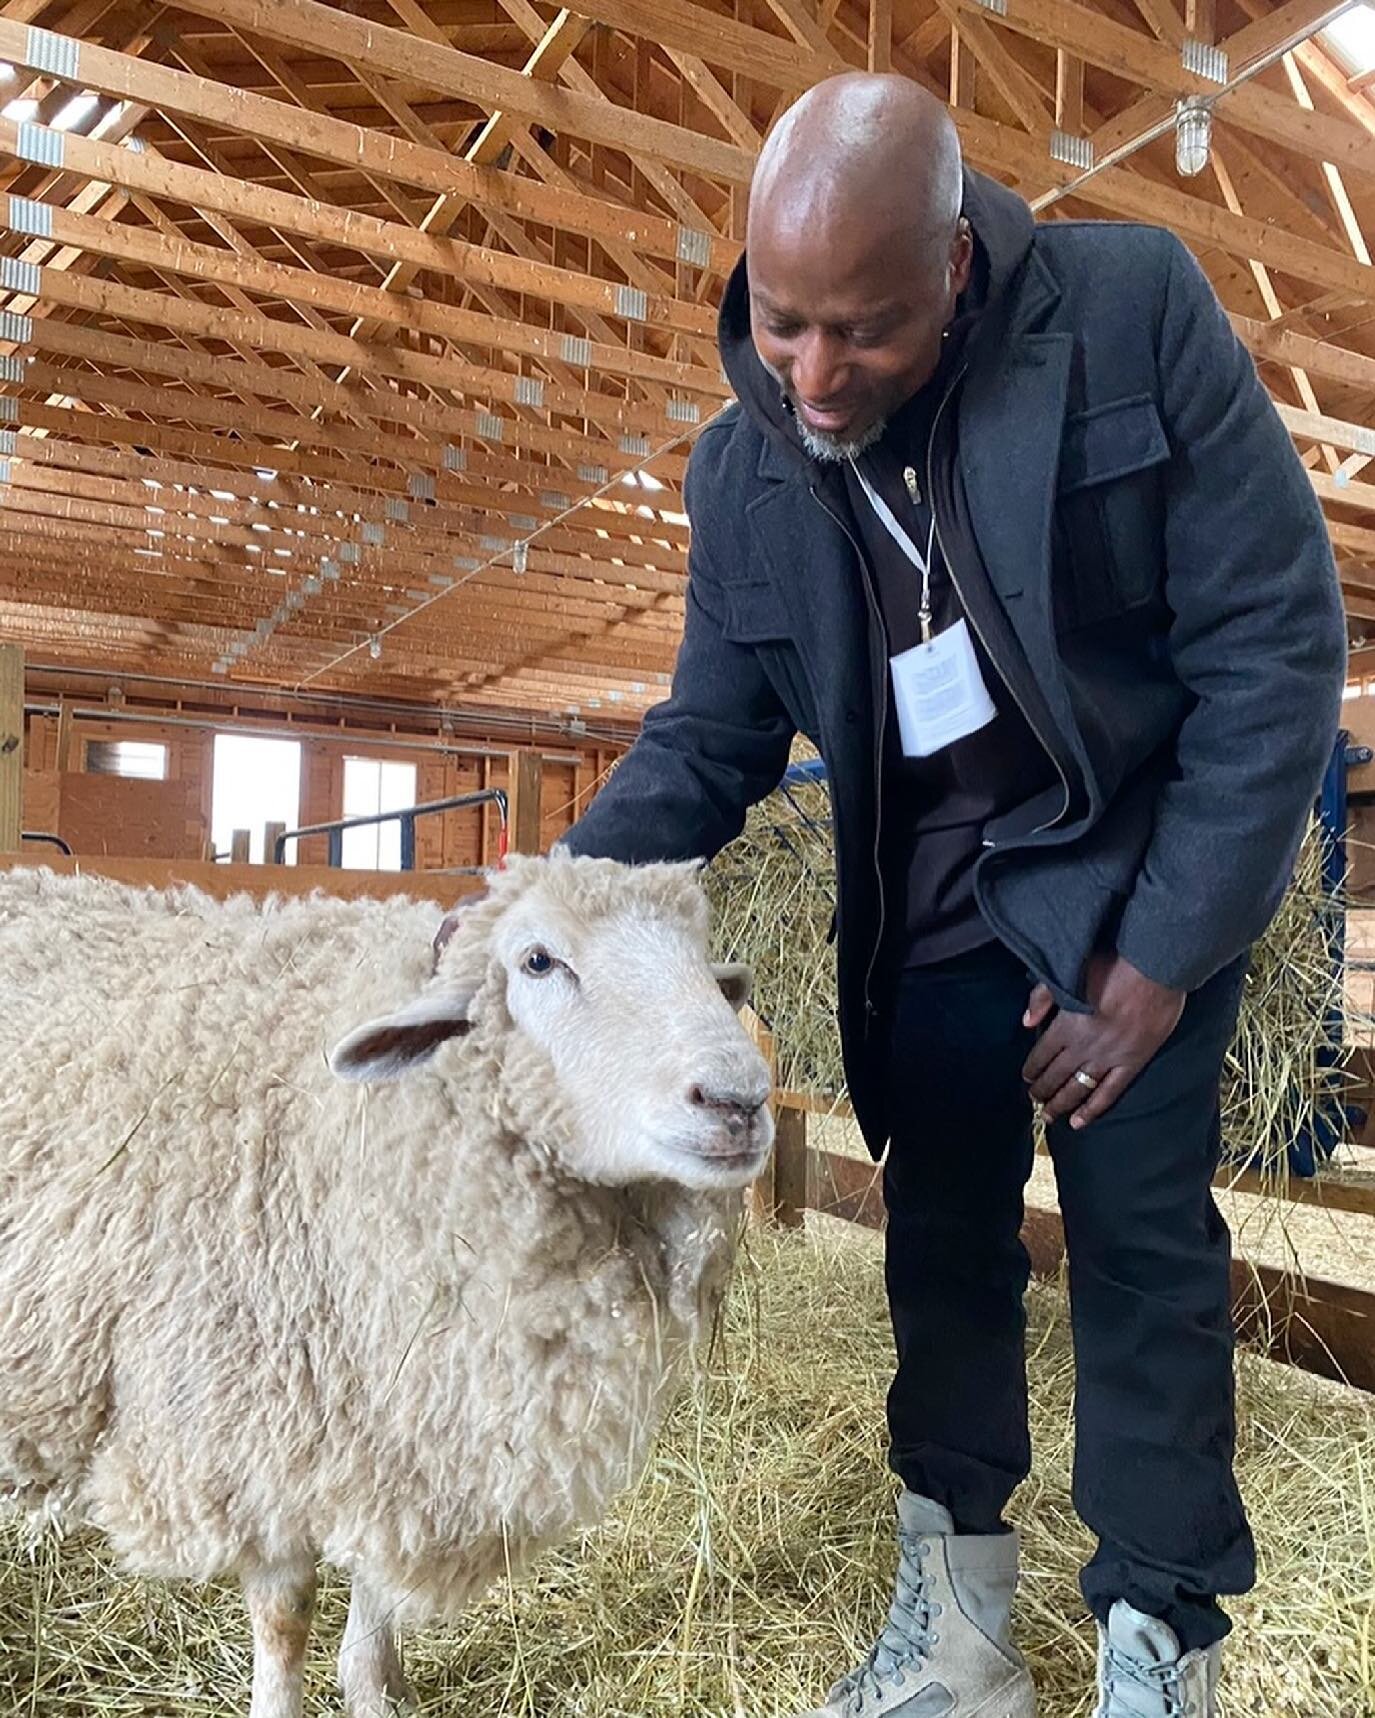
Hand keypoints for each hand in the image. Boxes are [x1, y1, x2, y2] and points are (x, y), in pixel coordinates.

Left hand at [1021, 952, 1184, 1129]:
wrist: (1156, 969)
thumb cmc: (1114, 964)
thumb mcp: (1072, 973)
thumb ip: (1043, 997)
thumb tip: (1026, 1022)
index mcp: (1067, 1025)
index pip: (1041, 1055)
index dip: (1031, 1069)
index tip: (1027, 1078)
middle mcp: (1084, 1047)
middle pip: (1056, 1075)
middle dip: (1042, 1091)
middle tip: (1034, 1100)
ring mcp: (1108, 1058)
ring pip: (1078, 1088)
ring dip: (1060, 1104)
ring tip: (1049, 1116)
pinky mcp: (1132, 1063)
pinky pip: (1109, 1093)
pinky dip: (1092, 1109)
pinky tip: (1079, 1122)